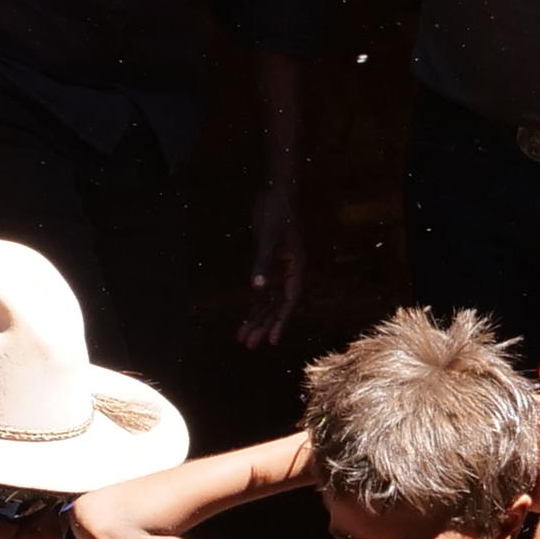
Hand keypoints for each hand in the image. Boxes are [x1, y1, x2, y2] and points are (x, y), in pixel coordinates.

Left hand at [239, 178, 310, 348]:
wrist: (277, 192)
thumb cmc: (277, 212)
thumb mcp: (269, 238)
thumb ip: (263, 263)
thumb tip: (257, 288)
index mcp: (296, 268)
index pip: (288, 301)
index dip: (280, 322)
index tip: (272, 341)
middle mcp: (290, 272)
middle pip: (276, 306)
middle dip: (263, 326)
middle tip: (249, 345)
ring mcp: (279, 269)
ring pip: (268, 301)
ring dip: (256, 319)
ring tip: (243, 339)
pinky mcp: (269, 263)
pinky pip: (262, 290)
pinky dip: (253, 304)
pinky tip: (245, 319)